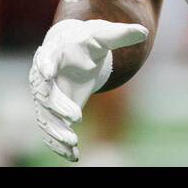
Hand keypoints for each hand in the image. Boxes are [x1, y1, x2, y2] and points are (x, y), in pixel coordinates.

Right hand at [29, 18, 148, 161]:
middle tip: (77, 117)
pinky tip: (73, 155)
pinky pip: (51, 130)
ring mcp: (46, 98)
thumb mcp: (103, 35)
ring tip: (73, 143)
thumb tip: (144, 32)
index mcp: (54, 53)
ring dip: (56, 131)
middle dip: (58, 107)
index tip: (48, 74)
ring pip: (46, 117)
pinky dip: (58, 144)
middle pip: (45, 94)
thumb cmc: (87, 41)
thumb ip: (120, 35)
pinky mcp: (53, 114)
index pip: (45, 59)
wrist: (75, 51)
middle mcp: (44, 78)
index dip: (46, 65)